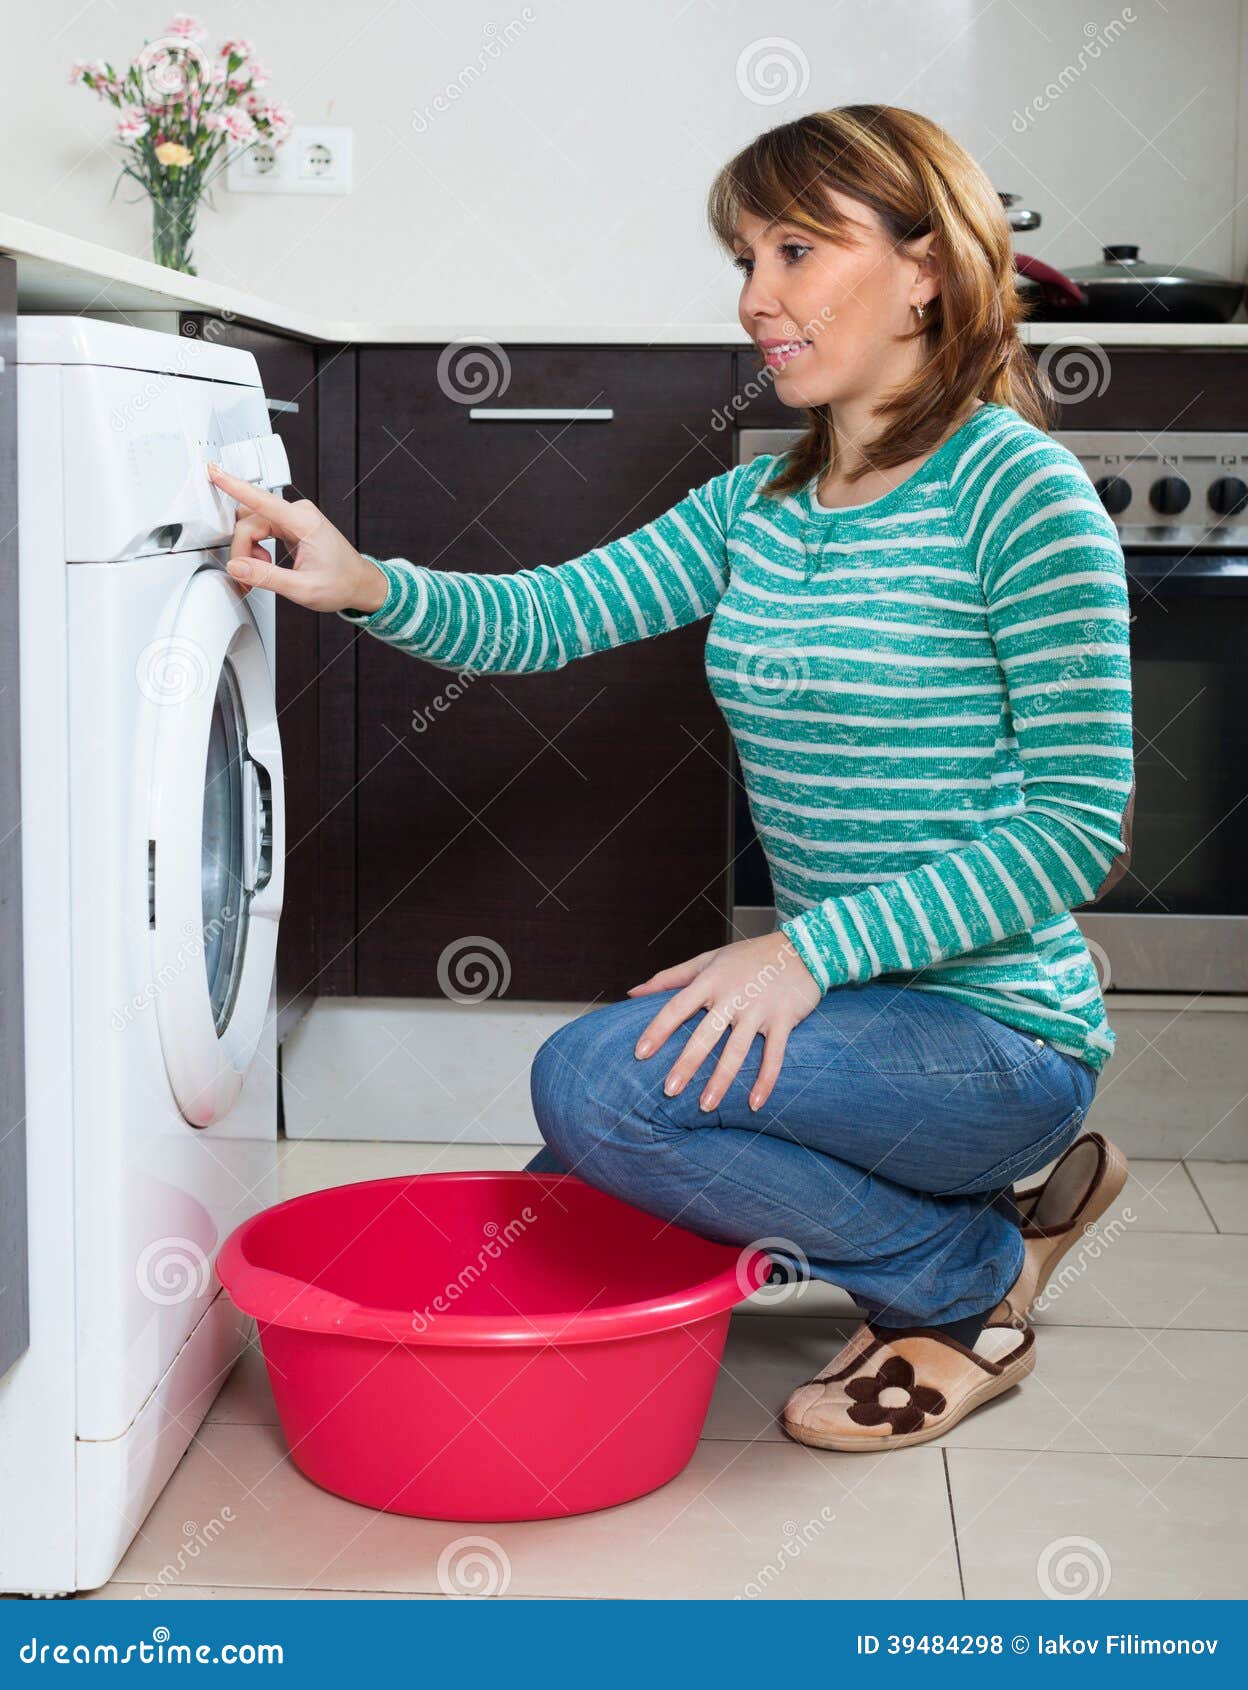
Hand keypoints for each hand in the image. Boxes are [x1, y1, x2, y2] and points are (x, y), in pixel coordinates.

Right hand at [205, 462, 387, 613]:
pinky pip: (261, 529)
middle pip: (250, 522)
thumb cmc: (341, 583)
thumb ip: (266, 577)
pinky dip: (256, 549)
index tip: (214, 471)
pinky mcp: (290, 524)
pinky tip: (265, 565)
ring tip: (260, 575)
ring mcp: (294, 517)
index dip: (234, 485)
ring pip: (252, 526)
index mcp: (304, 522)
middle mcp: (298, 513)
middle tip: (247, 579)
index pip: (261, 500)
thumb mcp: (303, 588)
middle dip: (243, 552)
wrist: (360, 584)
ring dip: (249, 552)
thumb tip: (237, 567)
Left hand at [626, 932, 822, 1112]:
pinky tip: (755, 1103)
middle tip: (669, 1091)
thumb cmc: (748, 956)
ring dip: (721, 1081)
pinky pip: (774, 1056)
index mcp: (710, 981)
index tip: (639, 1054)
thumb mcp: (707, 960)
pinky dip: (766, 1081)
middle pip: (705, 1035)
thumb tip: (632, 993)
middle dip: (687, 1064)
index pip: (677, 1007)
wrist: (801, 948)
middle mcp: (733, 996)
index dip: (657, 1030)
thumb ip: (669, 977)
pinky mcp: (783, 1020)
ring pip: (737, 1051)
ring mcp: (759, 1009)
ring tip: (706, 1106)